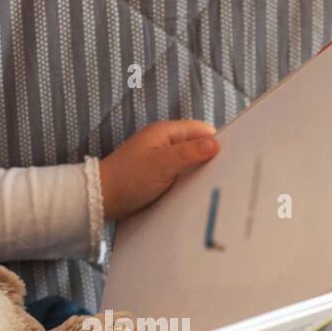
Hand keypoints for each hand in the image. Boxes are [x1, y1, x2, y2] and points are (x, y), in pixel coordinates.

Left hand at [99, 120, 219, 220]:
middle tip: (224, 177)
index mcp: (165, 132)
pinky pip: (179, 175)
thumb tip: (216, 144)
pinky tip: (193, 194)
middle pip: (197, 146)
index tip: (231, 160)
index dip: (217, 143)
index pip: (202, 130)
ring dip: (198, 173)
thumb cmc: (128, 179)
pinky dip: (187, 182)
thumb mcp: (162, 165)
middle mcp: (164, 142)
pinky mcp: (157, 175)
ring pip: (189, 162)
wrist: (100, 200)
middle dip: (210, 159)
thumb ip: (189, 153)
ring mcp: (160, 159)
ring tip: (211, 187)